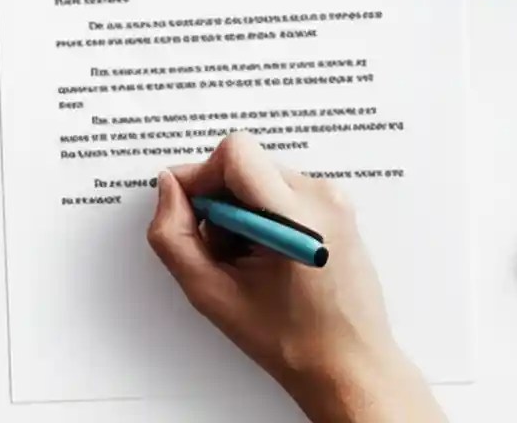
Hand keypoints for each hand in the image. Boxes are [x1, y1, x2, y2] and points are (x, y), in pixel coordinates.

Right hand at [147, 133, 444, 422]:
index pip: (236, 153)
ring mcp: (334, 198)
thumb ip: (174, 237)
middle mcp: (322, 195)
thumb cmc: (290, 340)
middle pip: (246, 164)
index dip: (201, 176)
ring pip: (260, 177)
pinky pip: (282, 190)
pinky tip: (269, 258)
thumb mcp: (211, 294)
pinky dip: (263, 215)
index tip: (192, 213)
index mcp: (298, 216)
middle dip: (220, 203)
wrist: (349, 364)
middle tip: (223, 253)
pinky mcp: (337, 206)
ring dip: (240, 211)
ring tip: (250, 261)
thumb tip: (167, 187)